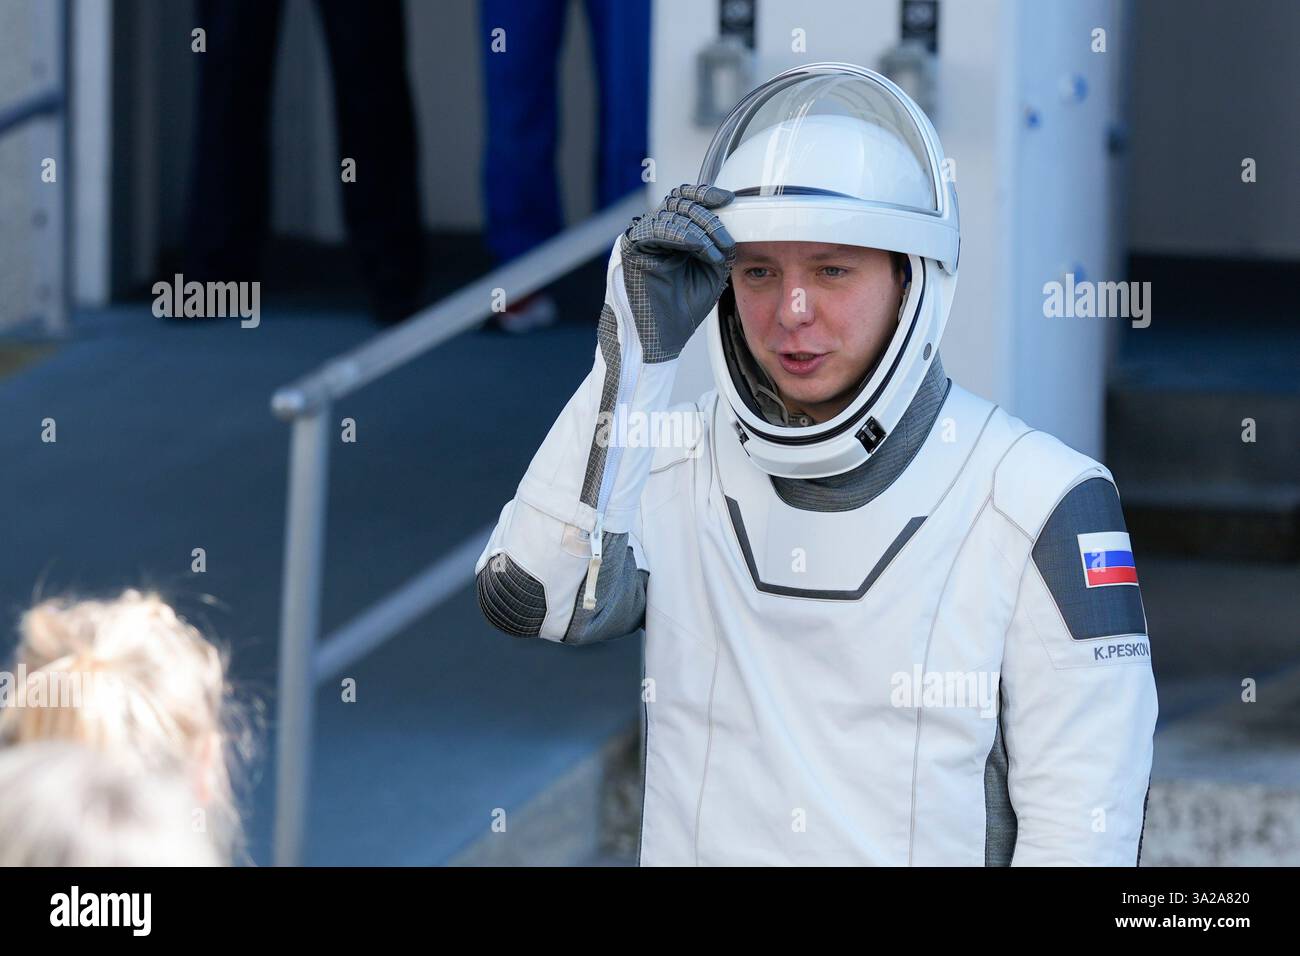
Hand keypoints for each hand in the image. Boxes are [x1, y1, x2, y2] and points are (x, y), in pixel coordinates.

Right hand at [619, 184, 735, 362]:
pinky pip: (656, 228)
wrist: (660, 338)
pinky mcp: (632, 247)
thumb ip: (718, 245)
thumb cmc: (681, 310)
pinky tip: (697, 247)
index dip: (706, 194)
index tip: (729, 200)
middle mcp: (656, 232)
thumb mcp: (711, 271)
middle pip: (681, 202)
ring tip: (714, 253)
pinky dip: (681, 234)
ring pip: (671, 213)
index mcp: (673, 234)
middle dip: (709, 217)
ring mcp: (643, 238)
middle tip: (725, 240)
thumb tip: (733, 223)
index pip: (686, 200)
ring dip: (700, 230)